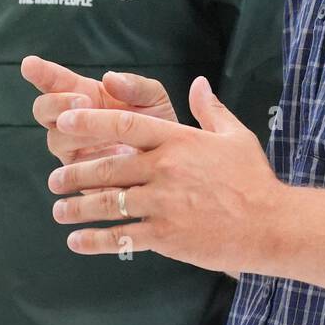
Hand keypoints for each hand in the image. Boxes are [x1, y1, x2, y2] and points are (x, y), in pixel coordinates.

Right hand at [22, 57, 177, 191]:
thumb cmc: (157, 125)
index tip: (29, 63)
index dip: (40, 72)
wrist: (171, 166)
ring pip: (56, 139)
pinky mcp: (79, 178)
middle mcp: (71, 122)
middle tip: (83, 101)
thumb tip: (109, 77)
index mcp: (85, 96)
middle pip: (42, 109)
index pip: (55, 82)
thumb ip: (135, 85)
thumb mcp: (153, 98)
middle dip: (58, 102)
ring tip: (106, 132)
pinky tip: (114, 157)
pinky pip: (73, 171)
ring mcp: (71, 151)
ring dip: (77, 132)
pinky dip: (92, 161)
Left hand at [47, 75, 285, 275]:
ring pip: (108, 203)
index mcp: (178, 141)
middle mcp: (165, 169)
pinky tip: (77, 241)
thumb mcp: (234, 135)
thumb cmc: (252, 178)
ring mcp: (163, 203)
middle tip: (55, 179)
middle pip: (108, 167)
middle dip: (75, 173)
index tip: (64, 120)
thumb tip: (199, 83)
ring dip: (77, 207)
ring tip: (59, 209)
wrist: (269, 224)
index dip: (90, 122)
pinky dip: (95, 241)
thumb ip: (210, 109)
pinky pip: (121, 236)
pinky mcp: (166, 235)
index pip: (125, 125)